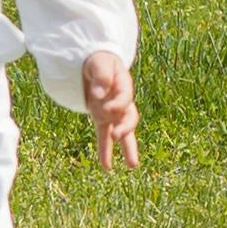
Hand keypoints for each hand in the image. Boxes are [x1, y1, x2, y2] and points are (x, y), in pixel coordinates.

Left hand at [81, 48, 140, 172]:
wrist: (94, 63)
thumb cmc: (98, 60)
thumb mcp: (98, 62)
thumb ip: (101, 75)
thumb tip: (99, 94)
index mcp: (124, 85)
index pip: (124, 97)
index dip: (117, 104)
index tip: (106, 108)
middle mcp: (122, 102)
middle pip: (129, 117)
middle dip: (125, 128)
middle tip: (118, 135)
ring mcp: (113, 112)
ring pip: (123, 132)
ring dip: (127, 148)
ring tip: (133, 165)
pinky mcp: (102, 119)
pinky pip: (105, 136)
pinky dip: (105, 151)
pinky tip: (106, 167)